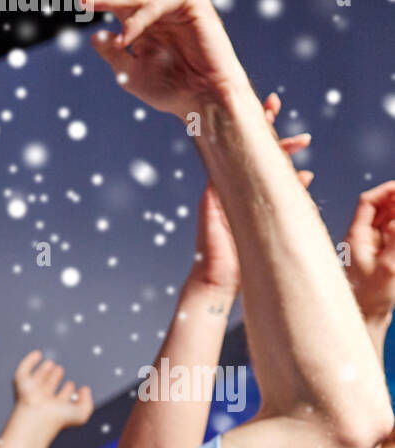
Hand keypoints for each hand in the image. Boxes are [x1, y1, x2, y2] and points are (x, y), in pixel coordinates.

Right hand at [12, 350, 92, 430]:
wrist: (38, 417)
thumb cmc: (56, 418)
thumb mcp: (80, 414)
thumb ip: (87, 403)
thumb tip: (84, 390)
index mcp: (55, 407)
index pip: (60, 397)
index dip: (67, 390)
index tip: (71, 385)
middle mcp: (43, 399)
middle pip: (48, 386)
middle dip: (54, 378)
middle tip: (60, 370)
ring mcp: (32, 390)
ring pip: (37, 379)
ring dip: (44, 370)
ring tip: (50, 363)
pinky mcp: (22, 383)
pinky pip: (24, 370)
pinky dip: (29, 360)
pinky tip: (37, 355)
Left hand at [90, 0, 251, 120]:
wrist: (202, 98)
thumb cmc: (170, 89)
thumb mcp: (131, 73)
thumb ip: (113, 53)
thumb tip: (94, 36)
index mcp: (144, 25)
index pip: (119, 7)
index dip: (100, 4)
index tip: (79, 6)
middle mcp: (159, 13)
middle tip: (83, 0)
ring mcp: (176, 8)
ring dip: (118, 0)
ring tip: (92, 5)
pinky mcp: (194, 7)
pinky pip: (163, 1)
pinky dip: (142, 16)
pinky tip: (127, 35)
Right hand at [193, 94, 311, 292]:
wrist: (219, 277)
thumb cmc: (243, 258)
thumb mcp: (270, 223)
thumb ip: (285, 199)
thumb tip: (306, 175)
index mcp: (247, 194)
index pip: (263, 162)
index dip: (280, 144)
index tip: (300, 136)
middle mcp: (232, 187)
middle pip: (247, 149)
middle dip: (263, 123)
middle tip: (275, 102)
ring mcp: (219, 190)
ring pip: (234, 152)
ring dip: (250, 130)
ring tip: (269, 110)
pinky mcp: (209, 196)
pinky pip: (217, 166)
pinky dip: (224, 147)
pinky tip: (236, 133)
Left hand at [343, 181, 394, 326]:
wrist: (366, 319)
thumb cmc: (371, 298)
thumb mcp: (387, 267)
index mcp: (356, 238)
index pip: (368, 202)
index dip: (388, 190)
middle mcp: (362, 238)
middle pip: (381, 207)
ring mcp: (371, 246)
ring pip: (388, 219)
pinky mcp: (380, 254)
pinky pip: (391, 233)